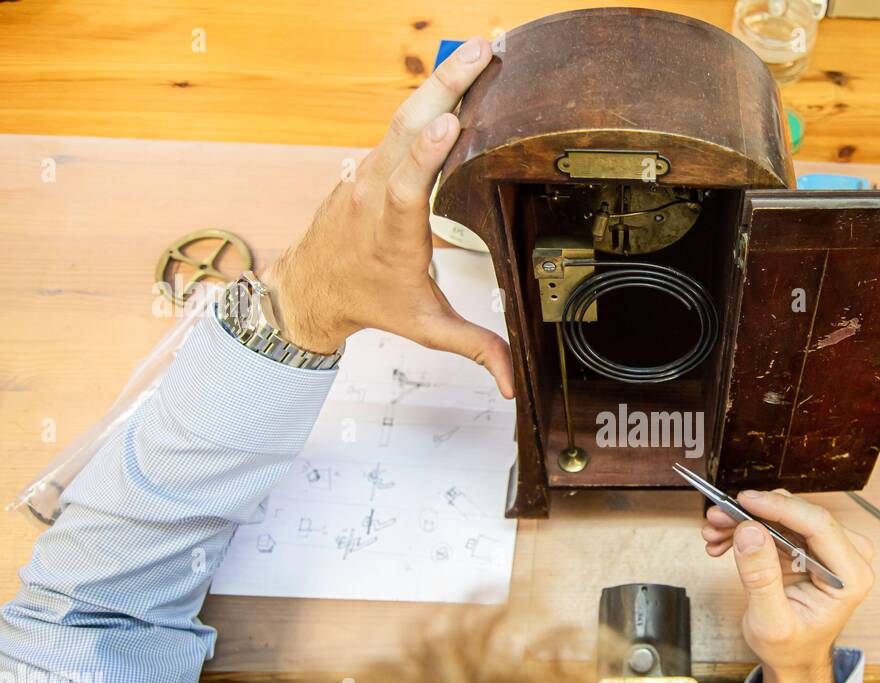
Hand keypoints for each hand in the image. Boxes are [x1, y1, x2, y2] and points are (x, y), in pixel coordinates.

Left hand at [262, 37, 513, 398]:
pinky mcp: (373, 159)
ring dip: (443, 79)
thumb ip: (474, 348)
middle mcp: (377, 189)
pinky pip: (402, 118)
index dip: (428, 153)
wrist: (312, 287)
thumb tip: (512, 383)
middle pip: (410, 128)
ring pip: (405, 113)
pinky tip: (460, 71)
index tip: (449, 123)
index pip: (409, 184)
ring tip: (482, 48)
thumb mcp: (425, 328)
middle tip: (483, 52)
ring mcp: (371, 168)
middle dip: (446, 88)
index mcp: (393, 230)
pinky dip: (430, 92)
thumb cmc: (370, 302)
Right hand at [700, 490, 873, 682]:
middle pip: (800, 515)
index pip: (819, 525)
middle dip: (754, 513)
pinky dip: (748, 530)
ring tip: (714, 533)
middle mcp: (847, 557)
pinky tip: (724, 542)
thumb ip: (761, 577)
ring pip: (784, 516)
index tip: (744, 501)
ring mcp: (828, 550)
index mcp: (851, 578)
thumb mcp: (770, 622)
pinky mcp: (809, 547)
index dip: (779, 507)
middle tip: (718, 518)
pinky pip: (777, 525)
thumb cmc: (791, 648)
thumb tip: (749, 530)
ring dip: (745, 520)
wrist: (794, 658)